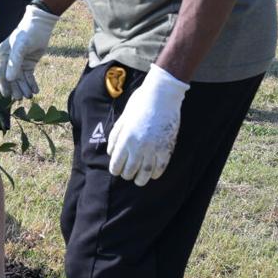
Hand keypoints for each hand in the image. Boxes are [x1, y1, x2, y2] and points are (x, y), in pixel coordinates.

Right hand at [0, 3, 59, 99]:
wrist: (41, 25)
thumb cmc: (27, 34)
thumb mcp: (20, 48)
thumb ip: (14, 63)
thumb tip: (9, 79)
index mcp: (3, 55)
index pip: (0, 72)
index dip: (3, 84)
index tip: (6, 95)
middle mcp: (9, 59)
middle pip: (11, 78)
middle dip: (16, 88)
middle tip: (20, 98)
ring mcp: (19, 62)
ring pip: (20, 78)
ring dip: (24, 87)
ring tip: (29, 96)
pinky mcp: (29, 63)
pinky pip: (29, 76)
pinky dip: (32, 83)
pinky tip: (35, 90)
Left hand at [107, 64, 188, 185]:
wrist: (161, 96)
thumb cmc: (139, 105)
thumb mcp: (122, 119)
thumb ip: (116, 137)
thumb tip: (111, 152)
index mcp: (125, 139)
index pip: (117, 163)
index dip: (116, 170)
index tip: (117, 171)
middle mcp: (138, 146)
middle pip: (130, 170)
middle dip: (127, 175)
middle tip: (128, 175)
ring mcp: (153, 148)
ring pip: (145, 172)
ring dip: (141, 179)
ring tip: (139, 181)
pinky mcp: (167, 147)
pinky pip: (161, 166)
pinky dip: (156, 173)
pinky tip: (153, 175)